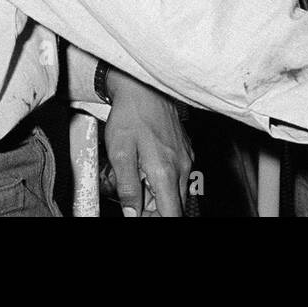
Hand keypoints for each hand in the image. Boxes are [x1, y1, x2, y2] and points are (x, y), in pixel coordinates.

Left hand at [103, 69, 192, 216]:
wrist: (143, 88)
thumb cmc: (131, 115)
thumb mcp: (120, 154)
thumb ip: (128, 188)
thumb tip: (131, 213)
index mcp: (165, 172)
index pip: (172, 215)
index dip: (156, 220)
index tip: (140, 215)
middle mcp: (182, 167)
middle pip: (175, 206)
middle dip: (154, 208)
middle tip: (132, 197)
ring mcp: (187, 158)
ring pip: (176, 192)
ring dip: (158, 194)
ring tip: (137, 175)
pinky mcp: (186, 151)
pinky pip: (178, 176)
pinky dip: (163, 179)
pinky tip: (146, 165)